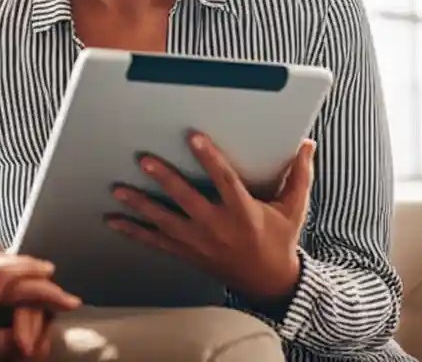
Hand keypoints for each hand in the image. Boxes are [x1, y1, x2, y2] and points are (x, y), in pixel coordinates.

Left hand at [106, 133, 315, 303]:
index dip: (209, 157)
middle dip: (165, 179)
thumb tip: (307, 144)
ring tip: (119, 189)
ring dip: (140, 205)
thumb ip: (299, 176)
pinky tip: (114, 220)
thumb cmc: (280, 241)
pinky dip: (134, 231)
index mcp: (244, 212)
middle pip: (187, 199)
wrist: (269, 283)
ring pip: (165, 221)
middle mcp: (218, 228)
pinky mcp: (187, 253)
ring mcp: (199, 243)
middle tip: (144, 160)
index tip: (194, 138)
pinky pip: (156, 242)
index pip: (224, 180)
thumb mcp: (293, 209)